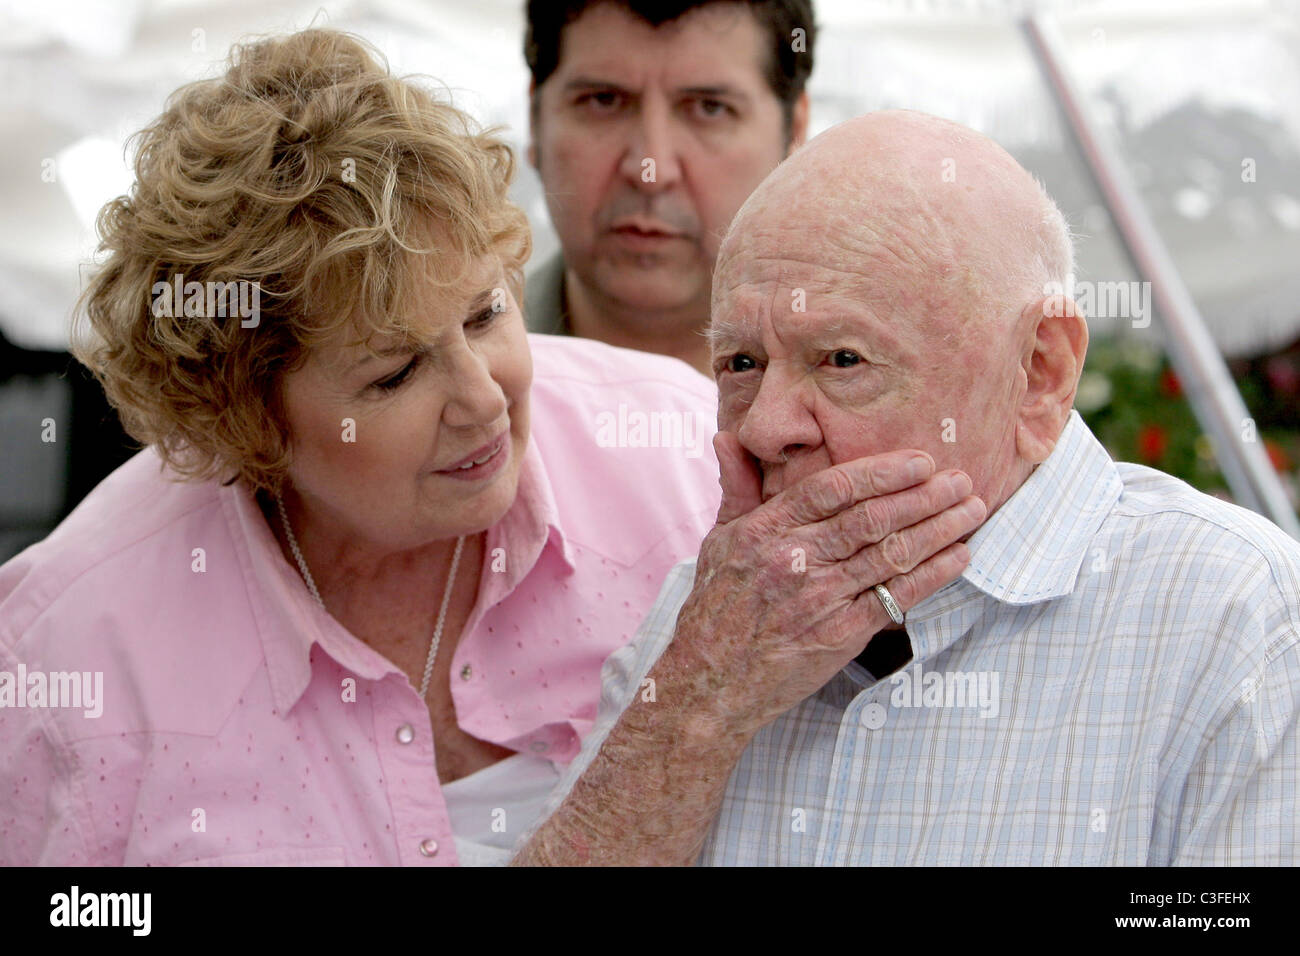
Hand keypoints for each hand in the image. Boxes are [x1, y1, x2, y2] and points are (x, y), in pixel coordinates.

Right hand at [663, 431, 985, 742]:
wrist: (712, 681)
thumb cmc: (717, 608)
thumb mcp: (718, 540)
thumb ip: (737, 488)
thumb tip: (730, 438)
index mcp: (765, 530)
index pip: (832, 489)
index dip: (882, 471)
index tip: (921, 460)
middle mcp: (794, 560)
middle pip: (871, 517)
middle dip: (924, 495)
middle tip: (962, 479)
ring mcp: (820, 599)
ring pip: (891, 554)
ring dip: (939, 529)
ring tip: (972, 509)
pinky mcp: (840, 634)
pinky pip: (897, 597)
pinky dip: (933, 574)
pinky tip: (959, 556)